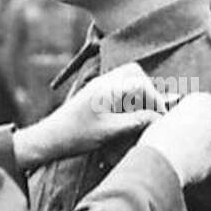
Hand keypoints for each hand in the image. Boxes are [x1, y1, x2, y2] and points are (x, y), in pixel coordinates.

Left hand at [13, 62, 164, 169]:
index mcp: (107, 88)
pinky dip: (129, 96)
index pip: (141, 84)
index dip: (155, 99)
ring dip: (139, 92)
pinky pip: (118, 86)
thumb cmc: (75, 135)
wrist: (49, 137)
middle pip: (135, 73)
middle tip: (154, 111)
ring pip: (127, 78)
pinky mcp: (95, 93)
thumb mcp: (109, 131)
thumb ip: (136, 122)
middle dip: (149, 90)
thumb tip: (157, 118)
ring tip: (143, 113)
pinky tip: (129, 114)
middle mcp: (103, 82)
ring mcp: (98, 86)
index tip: (161, 116)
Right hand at [138, 92, 210, 185]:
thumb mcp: (162, 119)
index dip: (203, 109)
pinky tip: (192, 160)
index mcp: (200, 102)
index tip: (195, 114)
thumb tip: (174, 121)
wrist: (160, 164)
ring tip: (191, 148)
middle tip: (200, 130)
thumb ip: (177, 117)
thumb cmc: (158, 140)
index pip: (210, 101)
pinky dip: (208, 158)